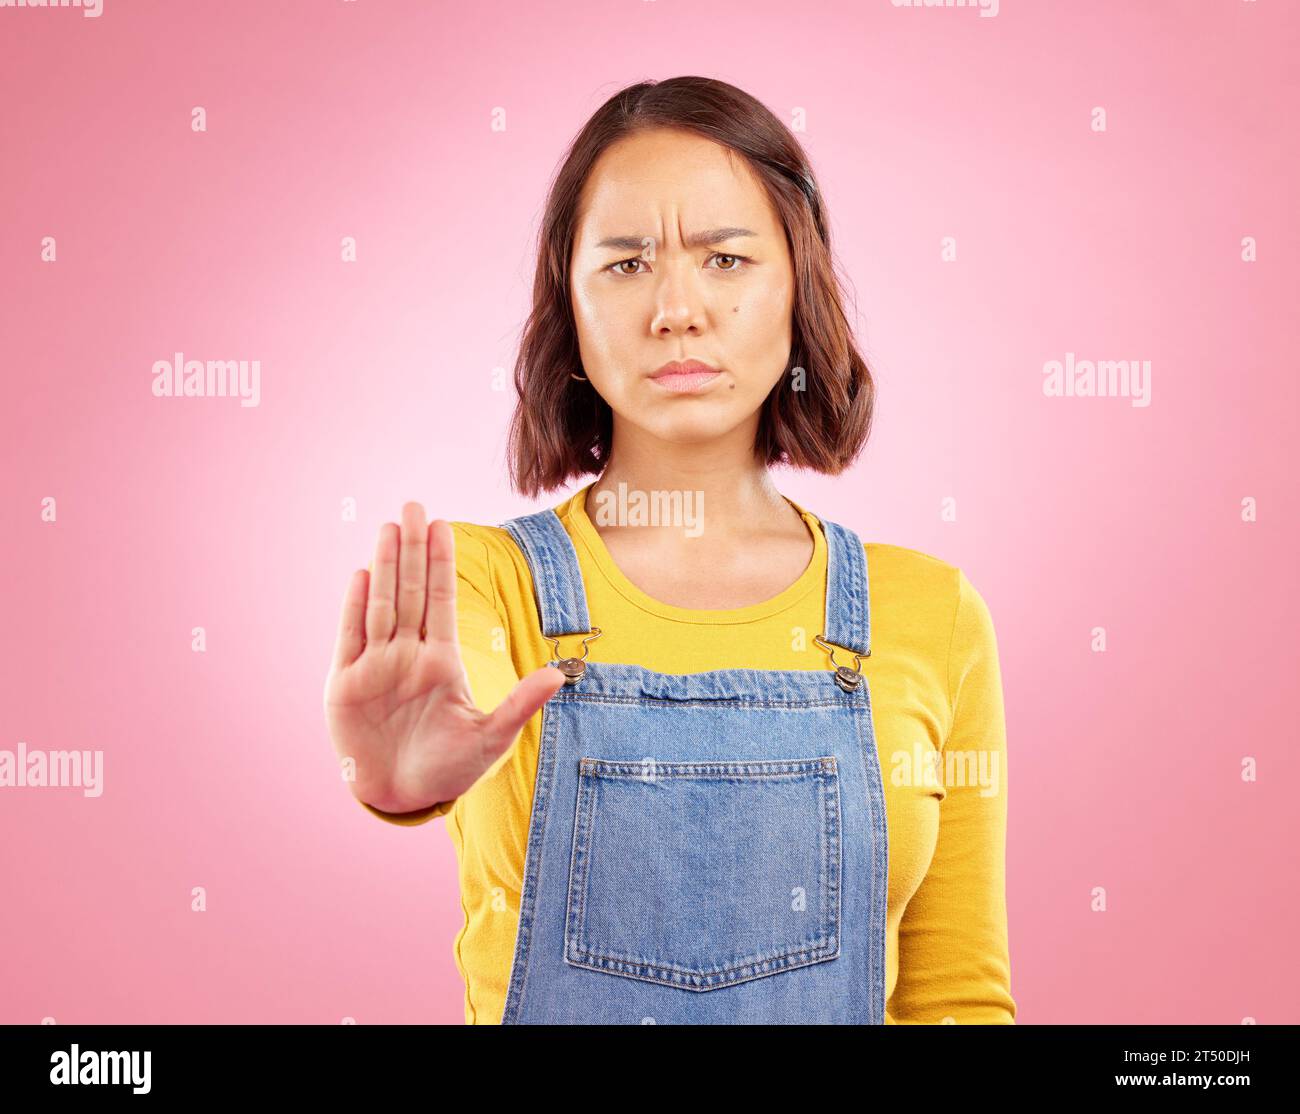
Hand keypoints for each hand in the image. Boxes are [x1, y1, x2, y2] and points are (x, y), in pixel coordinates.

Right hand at [324, 502, 565, 812]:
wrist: (402, 798)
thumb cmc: (448, 770)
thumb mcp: (491, 738)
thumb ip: (520, 704)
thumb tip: (559, 674)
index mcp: (440, 662)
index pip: (440, 601)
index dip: (441, 563)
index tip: (445, 526)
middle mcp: (406, 656)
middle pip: (408, 591)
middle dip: (411, 549)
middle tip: (414, 506)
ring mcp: (375, 667)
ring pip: (380, 604)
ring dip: (384, 566)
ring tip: (389, 528)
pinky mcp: (345, 685)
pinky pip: (350, 637)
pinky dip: (354, 607)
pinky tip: (360, 575)